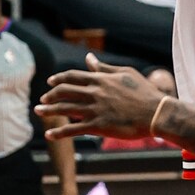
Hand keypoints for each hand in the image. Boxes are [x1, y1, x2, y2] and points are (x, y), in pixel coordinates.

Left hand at [37, 54, 163, 141]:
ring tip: (37, 112)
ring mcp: (95, 109)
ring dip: (49, 110)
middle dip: (50, 96)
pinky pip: (73, 128)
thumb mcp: (124, 73)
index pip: (72, 76)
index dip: (59, 79)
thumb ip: (104, 67)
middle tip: (42, 100)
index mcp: (100, 79)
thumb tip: (88, 58)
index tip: (50, 82)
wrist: (156, 113)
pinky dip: (59, 132)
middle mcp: (94, 92)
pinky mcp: (98, 125)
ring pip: (65, 108)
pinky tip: (49, 135)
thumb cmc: (144, 92)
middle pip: (64, 92)